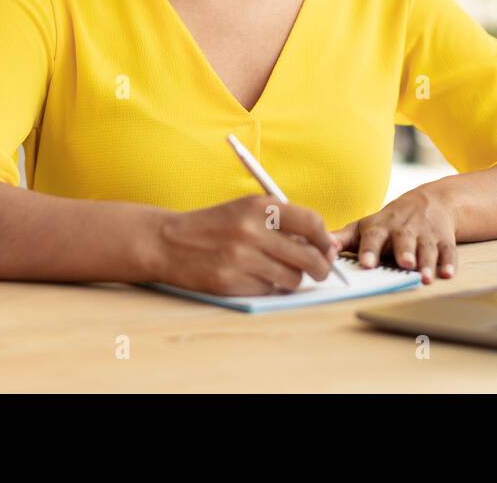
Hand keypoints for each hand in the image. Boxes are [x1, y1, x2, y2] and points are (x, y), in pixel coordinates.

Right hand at [153, 195, 338, 295]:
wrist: (168, 241)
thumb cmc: (215, 224)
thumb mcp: (247, 210)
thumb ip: (283, 222)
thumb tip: (326, 244)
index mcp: (259, 206)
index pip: (311, 222)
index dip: (325, 238)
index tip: (328, 247)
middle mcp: (251, 230)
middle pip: (308, 256)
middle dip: (320, 267)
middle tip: (320, 270)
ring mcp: (240, 258)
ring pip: (291, 278)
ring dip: (292, 278)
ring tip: (279, 271)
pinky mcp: (230, 282)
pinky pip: (268, 290)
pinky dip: (267, 286)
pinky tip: (253, 276)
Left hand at [331, 184, 457, 284]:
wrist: (429, 201)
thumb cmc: (389, 221)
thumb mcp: (365, 225)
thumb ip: (343, 238)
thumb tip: (321, 248)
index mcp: (381, 227)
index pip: (374, 236)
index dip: (370, 250)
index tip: (367, 263)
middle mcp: (404, 229)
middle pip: (404, 240)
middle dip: (405, 252)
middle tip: (405, 264)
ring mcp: (426, 234)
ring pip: (427, 248)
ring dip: (427, 263)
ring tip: (425, 277)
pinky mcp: (444, 239)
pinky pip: (448, 251)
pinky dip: (449, 263)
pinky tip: (447, 274)